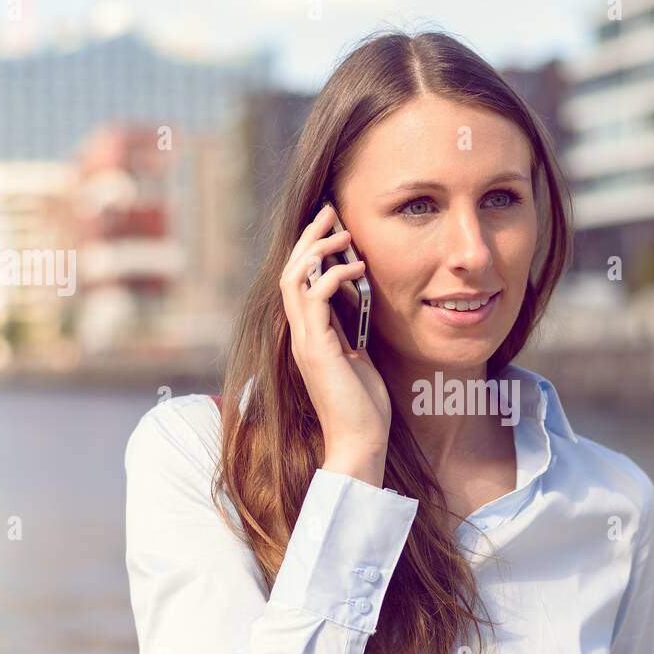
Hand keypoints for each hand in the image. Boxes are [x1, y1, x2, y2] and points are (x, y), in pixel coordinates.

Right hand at [280, 202, 389, 486]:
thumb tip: (356, 305)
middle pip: (291, 271)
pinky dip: (334, 275)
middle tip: (331, 212)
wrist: (359, 441)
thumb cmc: (363, 406)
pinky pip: (315, 297)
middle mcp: (299, 334)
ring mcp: (304, 341)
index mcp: (308, 336)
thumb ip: (350, 331)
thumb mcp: (358, 358)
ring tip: (344, 234)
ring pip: (296, 278)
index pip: (299, 282)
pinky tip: (357, 268)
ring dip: (319, 250)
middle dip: (310, 238)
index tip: (332, 228)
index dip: (311, 251)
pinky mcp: (316, 348)